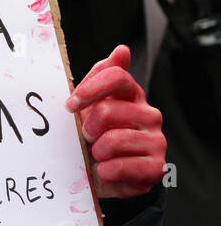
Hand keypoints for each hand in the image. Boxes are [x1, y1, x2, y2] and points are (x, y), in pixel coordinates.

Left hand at [65, 45, 166, 198]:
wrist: (109, 175)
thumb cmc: (97, 135)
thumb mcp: (90, 106)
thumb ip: (100, 78)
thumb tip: (122, 50)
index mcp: (132, 96)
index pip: (117, 76)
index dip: (88, 89)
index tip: (70, 106)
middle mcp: (149, 114)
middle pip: (106, 110)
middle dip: (87, 128)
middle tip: (89, 137)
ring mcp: (156, 140)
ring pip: (112, 140)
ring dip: (96, 151)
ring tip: (98, 155)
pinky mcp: (156, 167)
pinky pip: (120, 167)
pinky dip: (105, 171)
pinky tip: (106, 170)